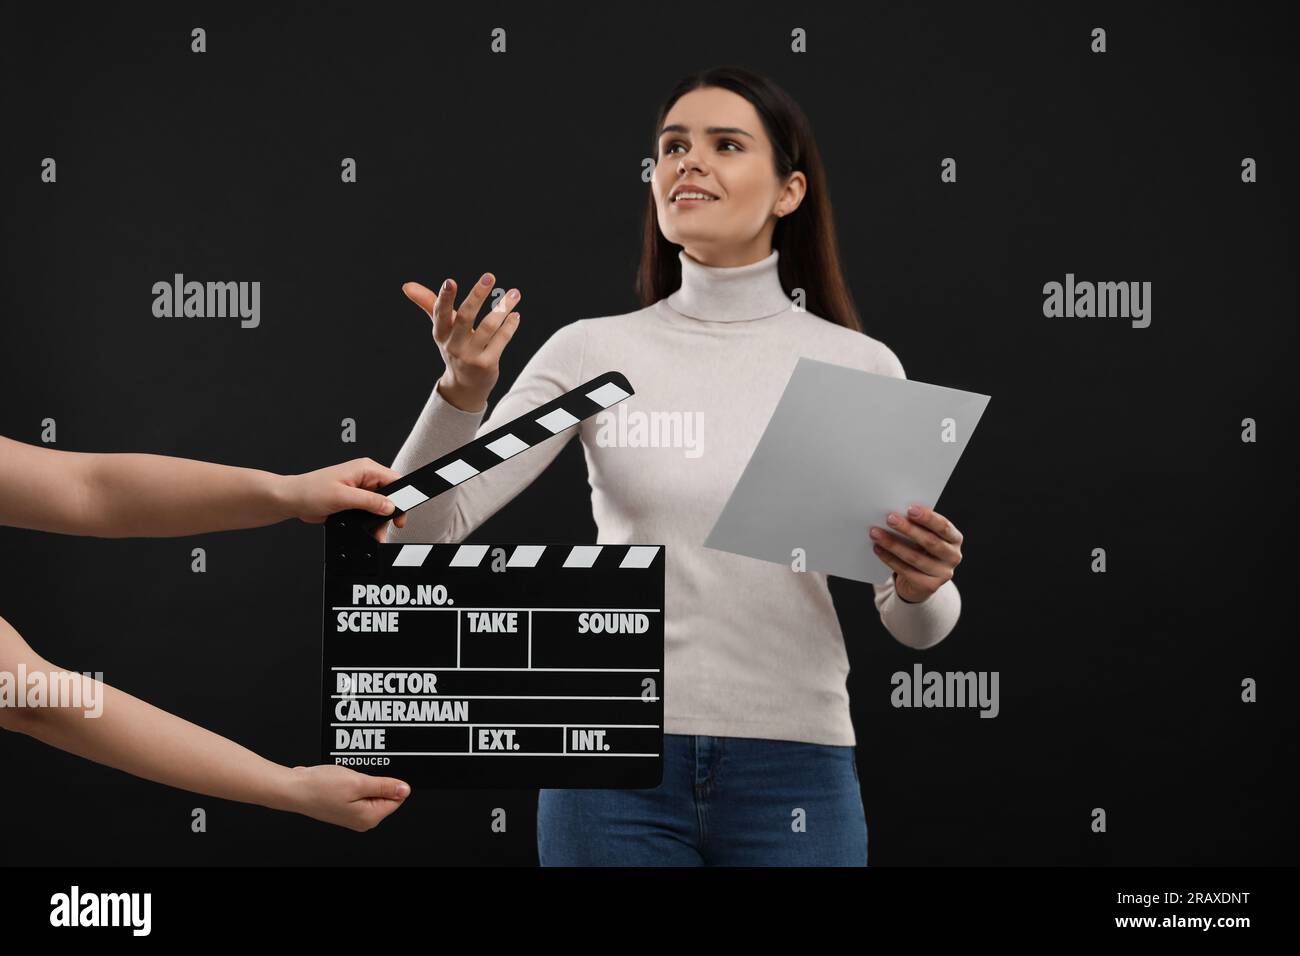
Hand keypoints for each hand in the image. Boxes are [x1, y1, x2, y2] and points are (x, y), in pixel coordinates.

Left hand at [281, 458, 408, 542]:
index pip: (395, 480)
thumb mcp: (343, 497)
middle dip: (388, 514)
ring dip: (379, 521)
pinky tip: (367, 530)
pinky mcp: (354, 501)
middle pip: (390, 496)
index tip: (400, 514)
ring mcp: (359, 489)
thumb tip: (390, 506)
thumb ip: (369, 501)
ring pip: (380, 507)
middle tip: (385, 528)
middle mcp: (364, 477)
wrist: (292, 500)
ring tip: (374, 533)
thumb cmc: (310, 491)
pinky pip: (370, 512)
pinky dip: (370, 523)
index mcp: (365, 469)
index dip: (402, 498)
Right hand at [281, 765, 410, 831]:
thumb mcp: (358, 782)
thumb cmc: (320, 787)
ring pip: (371, 791)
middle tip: (358, 775)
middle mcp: (363, 820)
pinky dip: (354, 781)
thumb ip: (384, 786)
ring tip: (347, 777)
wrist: (294, 788)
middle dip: (375, 781)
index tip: (377, 775)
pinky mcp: (345, 806)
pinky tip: (343, 778)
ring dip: (363, 780)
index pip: (397, 799)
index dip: (390, 782)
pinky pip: (359, 791)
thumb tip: (405, 789)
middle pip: (385, 795)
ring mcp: (353, 814)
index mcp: (369, 817)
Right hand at [402, 272, 521, 411]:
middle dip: (477, 295)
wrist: (465, 385)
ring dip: (503, 308)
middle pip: (465, 316)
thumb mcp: (441, 329)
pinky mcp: (487, 364)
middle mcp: (453, 345)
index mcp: (440, 333)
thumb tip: (406, 285)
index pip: (440, 313)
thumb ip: (428, 304)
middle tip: (489, 276)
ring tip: (515, 293)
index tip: (450, 281)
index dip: (444, 298)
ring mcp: (470, 356)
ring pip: (488, 326)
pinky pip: (500, 341)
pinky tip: (515, 315)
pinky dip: (509, 326)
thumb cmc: (454, 347)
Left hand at [869, 504, 962, 603]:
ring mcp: (943, 573)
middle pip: (929, 542)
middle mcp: (953, 556)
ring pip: (915, 557)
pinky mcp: (929, 586)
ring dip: (893, 544)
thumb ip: (917, 525)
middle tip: (889, 518)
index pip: (943, 526)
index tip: (910, 509)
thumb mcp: (925, 536)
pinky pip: (906, 571)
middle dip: (907, 529)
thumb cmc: (922, 549)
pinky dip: (889, 558)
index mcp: (955, 538)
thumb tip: (896, 513)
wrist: (922, 580)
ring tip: (876, 533)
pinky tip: (878, 548)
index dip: (927, 518)